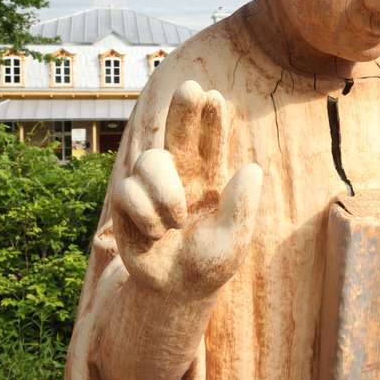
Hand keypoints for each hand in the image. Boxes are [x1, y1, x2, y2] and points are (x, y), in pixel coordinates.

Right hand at [112, 81, 261, 294]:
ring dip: (165, 192)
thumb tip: (252, 167)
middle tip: (190, 87)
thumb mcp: (232, 241)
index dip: (211, 119)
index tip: (214, 96)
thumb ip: (241, 207)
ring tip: (177, 222)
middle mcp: (180, 174)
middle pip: (177, 130)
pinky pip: (129, 191)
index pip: (210, 141)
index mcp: (209, 178)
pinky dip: (146, 215)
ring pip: (150, 160)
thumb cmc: (209, 264)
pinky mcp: (127, 202)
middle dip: (183, 109)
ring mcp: (151, 186)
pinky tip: (157, 234)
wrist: (174, 291)